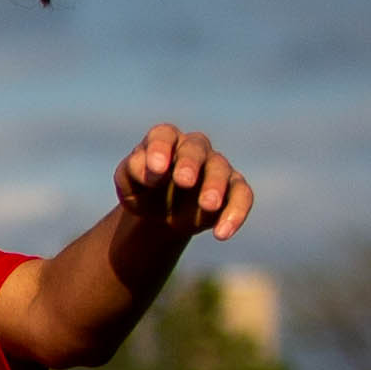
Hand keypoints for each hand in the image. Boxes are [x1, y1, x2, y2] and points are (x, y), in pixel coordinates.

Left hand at [112, 125, 253, 242]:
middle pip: (195, 148)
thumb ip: (132, 171)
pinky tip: (222, 233)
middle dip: (190, 163)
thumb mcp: (128, 184)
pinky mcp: (233, 189)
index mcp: (165, 140)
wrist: (161, 214)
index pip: (164, 135)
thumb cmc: (143, 191)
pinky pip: (242, 195)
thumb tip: (150, 171)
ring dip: (215, 187)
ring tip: (208, 206)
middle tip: (184, 181)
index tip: (156, 168)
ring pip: (220, 170)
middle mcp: (193, 148)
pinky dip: (236, 212)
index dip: (160, 149)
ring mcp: (215, 167)